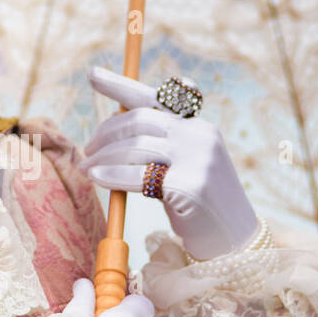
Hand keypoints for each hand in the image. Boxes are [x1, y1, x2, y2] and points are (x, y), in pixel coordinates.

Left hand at [79, 65, 257, 260]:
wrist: (232, 241)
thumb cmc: (199, 205)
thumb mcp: (184, 165)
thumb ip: (160, 145)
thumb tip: (113, 133)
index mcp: (198, 125)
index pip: (156, 96)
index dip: (121, 86)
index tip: (93, 75)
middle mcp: (200, 135)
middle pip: (140, 120)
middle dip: (106, 133)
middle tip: (87, 149)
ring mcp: (197, 159)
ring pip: (135, 145)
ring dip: (103, 156)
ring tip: (85, 167)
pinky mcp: (189, 186)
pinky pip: (138, 175)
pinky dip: (111, 173)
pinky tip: (97, 176)